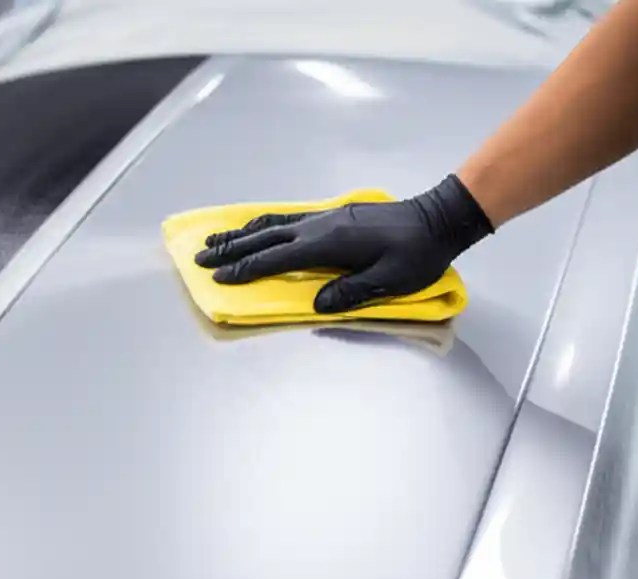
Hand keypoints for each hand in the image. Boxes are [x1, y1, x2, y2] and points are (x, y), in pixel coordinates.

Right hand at [194, 175, 492, 312]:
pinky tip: (257, 229)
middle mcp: (321, 225)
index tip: (218, 277)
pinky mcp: (334, 215)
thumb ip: (352, 291)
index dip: (246, 269)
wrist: (438, 219)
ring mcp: (326, 216)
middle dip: (231, 249)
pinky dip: (265, 224)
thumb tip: (317, 305)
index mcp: (329, 243)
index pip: (277, 257)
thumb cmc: (417, 254)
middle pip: (266, 236)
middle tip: (199, 257)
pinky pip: (289, 218)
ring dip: (242, 234)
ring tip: (216, 240)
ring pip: (274, 223)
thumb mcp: (390, 280)